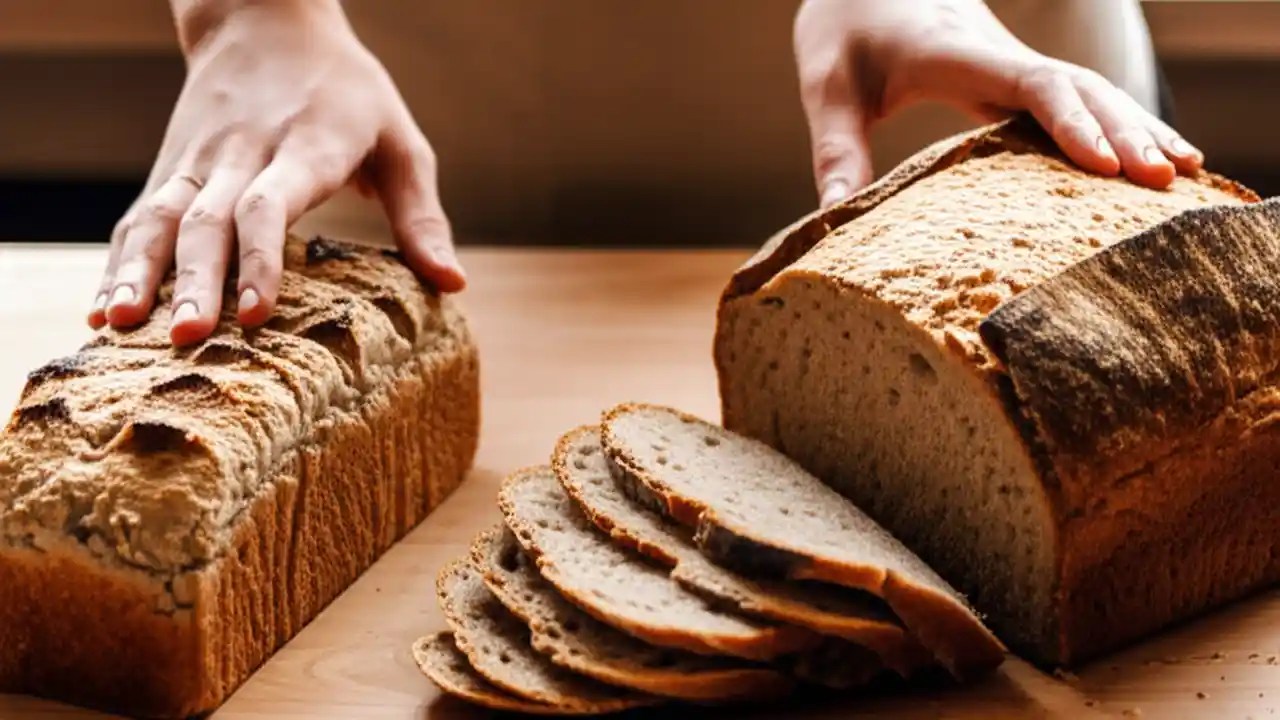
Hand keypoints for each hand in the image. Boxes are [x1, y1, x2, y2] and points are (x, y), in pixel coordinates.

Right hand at [89, 0, 464, 345]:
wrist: (266, 18)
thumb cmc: (349, 92)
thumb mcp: (401, 142)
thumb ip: (422, 216)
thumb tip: (453, 284)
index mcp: (304, 147)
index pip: (270, 203)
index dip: (262, 258)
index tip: (257, 313)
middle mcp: (241, 153)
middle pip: (206, 218)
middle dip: (194, 279)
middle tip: (186, 337)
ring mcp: (197, 160)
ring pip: (159, 217)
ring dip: (139, 273)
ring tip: (120, 327)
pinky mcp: (171, 168)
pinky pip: (138, 218)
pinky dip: (118, 264)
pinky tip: (102, 312)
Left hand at [794, 0, 1203, 206]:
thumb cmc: (844, 34)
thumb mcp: (827, 87)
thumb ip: (835, 147)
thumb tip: (835, 213)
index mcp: (959, 54)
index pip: (1032, 82)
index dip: (1072, 120)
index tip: (1104, 163)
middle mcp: (998, 56)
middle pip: (1080, 86)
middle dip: (1125, 129)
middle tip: (1164, 181)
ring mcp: (1010, 66)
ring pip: (1088, 90)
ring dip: (1133, 126)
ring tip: (1182, 172)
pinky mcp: (1010, 80)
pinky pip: (1073, 101)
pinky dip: (1113, 127)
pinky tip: (1142, 159)